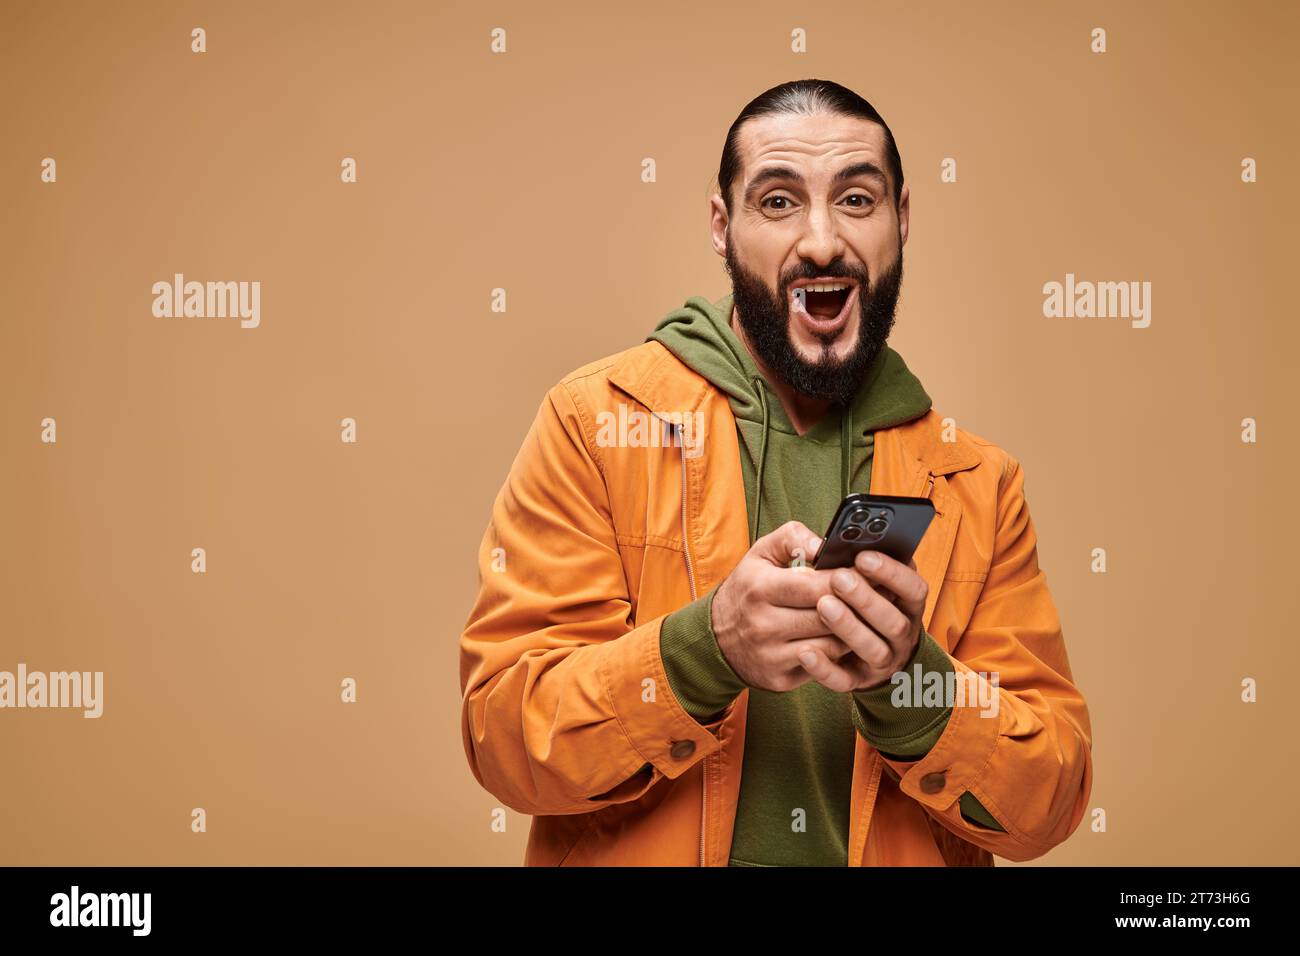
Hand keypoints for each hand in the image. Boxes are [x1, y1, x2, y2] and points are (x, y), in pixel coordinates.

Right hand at [710, 521, 857, 690]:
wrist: (717, 637)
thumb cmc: (748, 588)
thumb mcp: (761, 553)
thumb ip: (793, 537)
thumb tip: (824, 545)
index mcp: (760, 589)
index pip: (816, 585)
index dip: (848, 578)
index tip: (871, 572)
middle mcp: (763, 625)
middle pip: (828, 616)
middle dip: (859, 604)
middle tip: (884, 593)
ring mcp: (771, 656)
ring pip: (832, 644)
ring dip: (854, 630)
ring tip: (870, 615)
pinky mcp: (780, 680)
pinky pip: (824, 666)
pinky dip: (839, 652)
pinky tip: (849, 637)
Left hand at [797, 550, 928, 692]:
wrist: (854, 649)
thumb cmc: (852, 598)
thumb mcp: (860, 575)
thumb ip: (851, 557)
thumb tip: (827, 545)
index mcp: (906, 604)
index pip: (914, 589)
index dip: (893, 573)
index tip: (863, 556)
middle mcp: (901, 633)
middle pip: (894, 621)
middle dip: (867, 599)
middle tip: (839, 578)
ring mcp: (881, 660)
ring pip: (874, 650)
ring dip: (850, 628)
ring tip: (824, 605)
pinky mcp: (857, 681)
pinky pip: (844, 680)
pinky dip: (825, 668)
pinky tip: (805, 651)